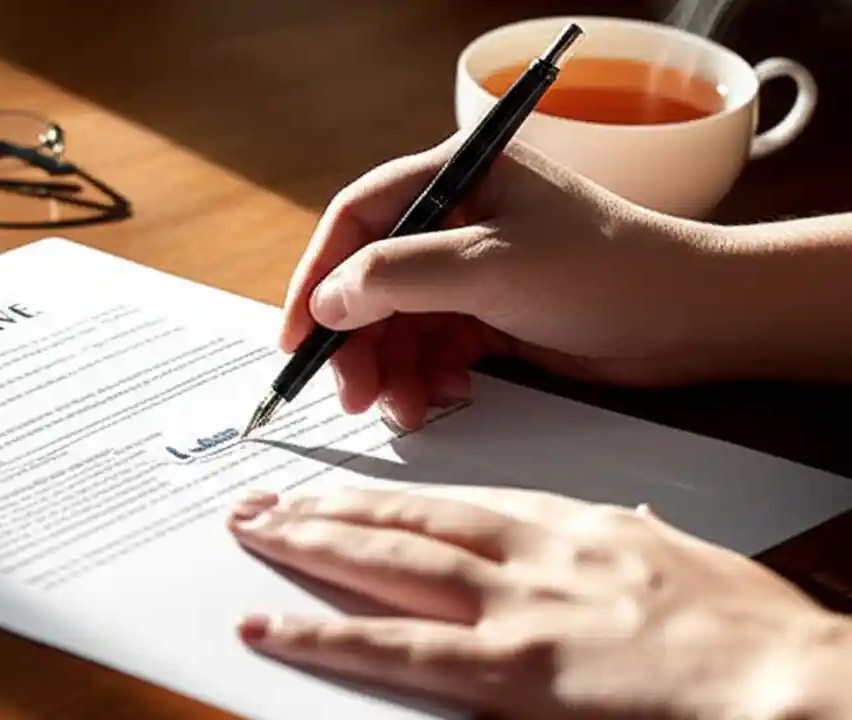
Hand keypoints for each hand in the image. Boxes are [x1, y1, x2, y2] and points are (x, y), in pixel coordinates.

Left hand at [228, 486, 851, 719]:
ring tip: (254, 532)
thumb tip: (615, 529)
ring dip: (311, 545)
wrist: (795, 678)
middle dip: (330, 506)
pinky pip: (398, 648)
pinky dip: (326, 636)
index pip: (456, 499)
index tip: (343, 490)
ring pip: (389, 564)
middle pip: (409, 518)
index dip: (389, 495)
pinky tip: (274, 627)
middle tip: (267, 497)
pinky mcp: (513, 671)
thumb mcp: (684, 561)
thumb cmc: (754, 631)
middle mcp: (533, 553)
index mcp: (574, 526)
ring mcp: (517, 609)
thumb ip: (625, 544)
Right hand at [281, 137, 742, 430]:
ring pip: (399, 320)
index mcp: (458, 174)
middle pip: (372, 279)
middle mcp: (459, 216)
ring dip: (390, 367)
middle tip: (350, 393)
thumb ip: (396, 277)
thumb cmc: (607, 271)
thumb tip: (325, 300)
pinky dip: (426, 375)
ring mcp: (475, 267)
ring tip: (399, 408)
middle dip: (356, 339)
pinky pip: (433, 345)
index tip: (295, 335)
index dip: (316, 276)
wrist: (693, 320)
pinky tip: (438, 398)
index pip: (358, 219)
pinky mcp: (492, 312)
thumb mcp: (490, 267)